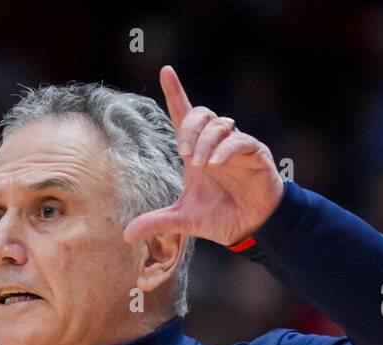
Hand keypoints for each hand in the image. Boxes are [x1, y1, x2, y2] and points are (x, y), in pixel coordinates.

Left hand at [124, 65, 283, 248]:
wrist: (250, 228)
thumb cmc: (219, 217)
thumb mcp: (183, 220)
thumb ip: (156, 223)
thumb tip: (126, 235)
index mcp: (196, 152)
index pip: (184, 115)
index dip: (175, 93)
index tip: (166, 71)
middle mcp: (215, 144)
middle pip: (201, 114)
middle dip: (189, 128)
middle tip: (183, 153)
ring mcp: (236, 147)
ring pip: (220, 124)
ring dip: (205, 141)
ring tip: (200, 165)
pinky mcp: (255, 154)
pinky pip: (240, 140)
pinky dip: (225, 150)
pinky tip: (214, 165)